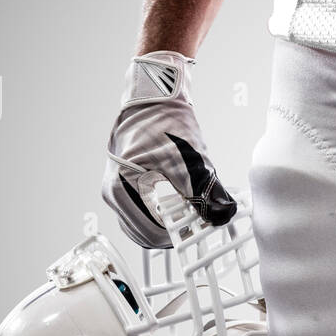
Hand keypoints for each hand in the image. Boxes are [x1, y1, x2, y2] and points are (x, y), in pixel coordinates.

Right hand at [101, 50, 237, 247]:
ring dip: (166, 226)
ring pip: (142, 226)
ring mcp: (114, 190)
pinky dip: (159, 216)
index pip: (151, 232)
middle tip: (200, 225)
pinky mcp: (121, 186)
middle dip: (174, 233)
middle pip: (145, 233)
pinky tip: (179, 208)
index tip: (203, 230)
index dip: (180, 236)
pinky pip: (140, 213)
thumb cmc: (166, 123)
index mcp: (122, 188)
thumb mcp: (191, 159)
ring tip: (192, 216)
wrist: (153, 98)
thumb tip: (223, 213)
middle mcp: (112, 193)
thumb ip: (207, 191)